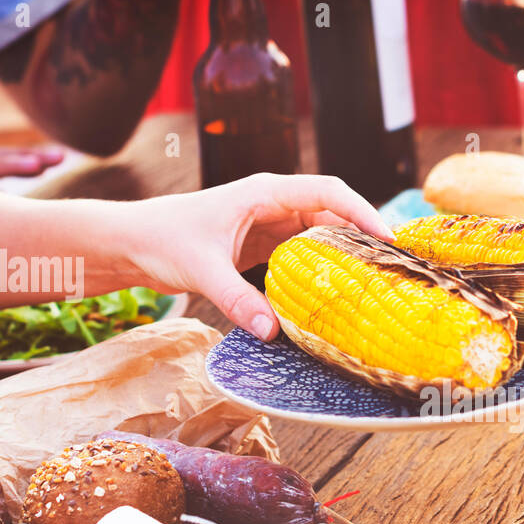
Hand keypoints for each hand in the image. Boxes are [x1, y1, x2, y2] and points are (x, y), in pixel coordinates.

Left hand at [127, 173, 392, 338]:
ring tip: (373, 282)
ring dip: (344, 255)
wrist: (132, 242)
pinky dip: (321, 270)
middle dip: (362, 237)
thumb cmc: (162, 239)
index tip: (387, 239)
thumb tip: (271, 332)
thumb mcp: (202, 269)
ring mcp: (269, 224)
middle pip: (332, 214)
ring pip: (320, 235)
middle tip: (391, 268)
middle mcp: (272, 203)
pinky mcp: (262, 245)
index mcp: (264, 192)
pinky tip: (335, 294)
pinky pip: (303, 254)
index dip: (362, 212)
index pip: (328, 192)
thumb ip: (237, 300)